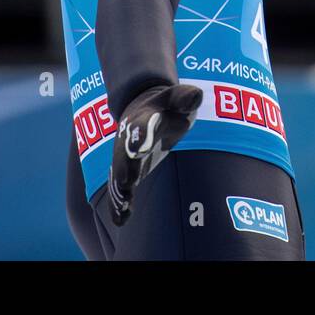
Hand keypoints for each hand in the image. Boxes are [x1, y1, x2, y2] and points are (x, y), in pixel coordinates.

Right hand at [107, 83, 202, 225]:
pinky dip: (119, 202)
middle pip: (124, 154)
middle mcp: (130, 140)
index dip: (141, 136)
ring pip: (118, 174)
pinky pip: (120, 188)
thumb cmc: (167, 105)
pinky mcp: (129, 171)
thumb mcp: (177, 98)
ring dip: (119, 191)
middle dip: (125, 167)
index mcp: (144, 119)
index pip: (142, 126)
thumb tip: (196, 95)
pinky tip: (121, 219)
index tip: (140, 147)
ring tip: (123, 208)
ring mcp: (127, 157)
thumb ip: (185, 97)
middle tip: (126, 182)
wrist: (142, 109)